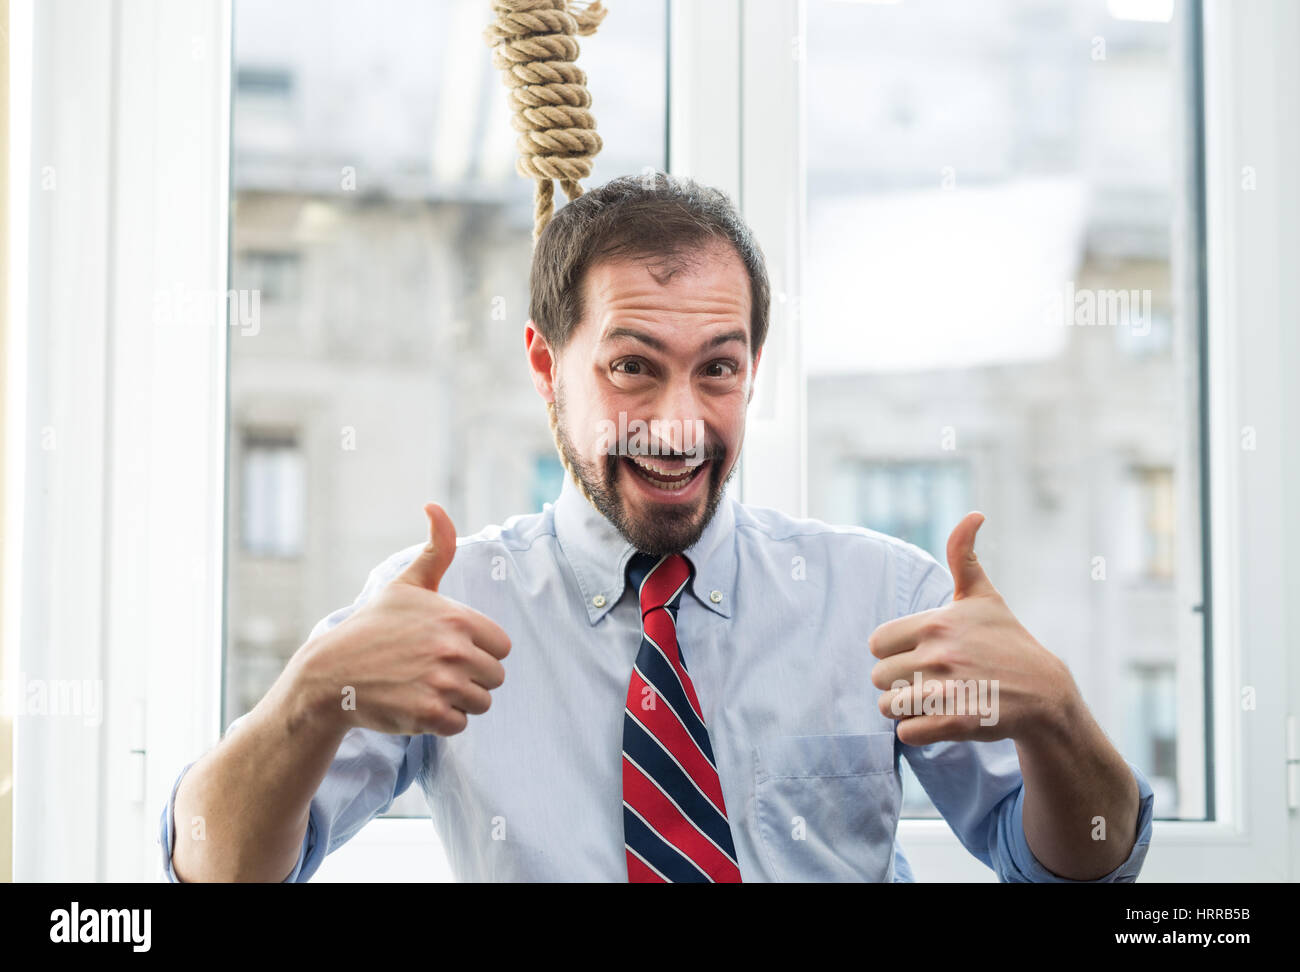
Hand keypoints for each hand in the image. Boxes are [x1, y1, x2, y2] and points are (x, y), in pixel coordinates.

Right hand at [289, 503, 511, 736]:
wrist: (330, 674)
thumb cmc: (373, 627)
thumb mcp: (406, 584)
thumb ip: (436, 548)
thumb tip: (435, 505)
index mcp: (458, 619)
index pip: (502, 647)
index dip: (479, 651)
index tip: (449, 649)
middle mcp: (454, 650)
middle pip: (495, 678)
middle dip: (470, 678)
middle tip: (433, 672)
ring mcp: (441, 683)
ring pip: (481, 703)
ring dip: (457, 701)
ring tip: (424, 687)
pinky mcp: (428, 714)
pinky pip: (459, 725)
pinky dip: (441, 722)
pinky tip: (416, 705)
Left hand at [869, 513, 1078, 745]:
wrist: (1045, 693)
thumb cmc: (1007, 641)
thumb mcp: (984, 597)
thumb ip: (964, 556)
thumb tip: (973, 514)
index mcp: (936, 623)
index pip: (876, 644)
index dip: (893, 653)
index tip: (919, 654)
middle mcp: (939, 654)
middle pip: (878, 678)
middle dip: (897, 683)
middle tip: (928, 682)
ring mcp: (948, 690)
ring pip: (888, 706)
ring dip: (905, 709)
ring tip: (934, 701)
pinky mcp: (957, 723)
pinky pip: (906, 734)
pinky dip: (917, 732)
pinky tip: (940, 721)